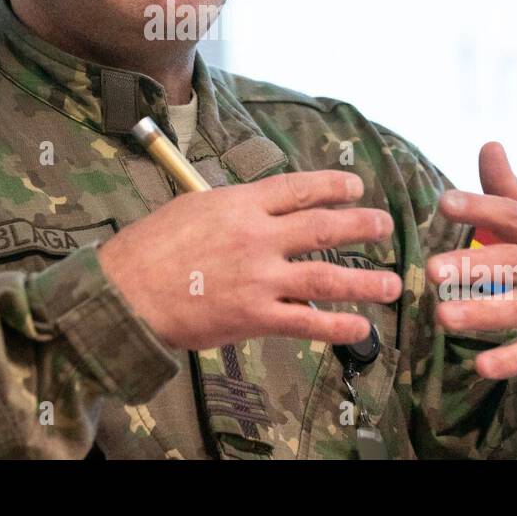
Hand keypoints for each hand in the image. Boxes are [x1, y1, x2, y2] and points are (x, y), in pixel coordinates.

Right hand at [97, 170, 401, 350]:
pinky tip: (360, 328)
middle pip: (322, 226)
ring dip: (364, 279)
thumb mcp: (190, 208)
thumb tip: (256, 208)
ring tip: (391, 283)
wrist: (124, 293)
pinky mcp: (255, 315)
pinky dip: (337, 326)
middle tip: (385, 225)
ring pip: (326, 275)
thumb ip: (230, 208)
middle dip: (361, 225)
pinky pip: (306, 320)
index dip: (333, 187)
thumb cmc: (148, 249)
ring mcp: (259, 277)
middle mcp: (257, 236)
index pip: (298, 189)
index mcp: (239, 203)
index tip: (356, 188)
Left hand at [426, 142, 516, 379]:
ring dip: (482, 313)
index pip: (512, 215)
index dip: (480, 207)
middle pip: (513, 264)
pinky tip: (480, 366)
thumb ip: (507, 191)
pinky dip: (511, 359)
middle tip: (433, 270)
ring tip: (442, 316)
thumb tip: (488, 143)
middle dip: (473, 266)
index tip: (444, 202)